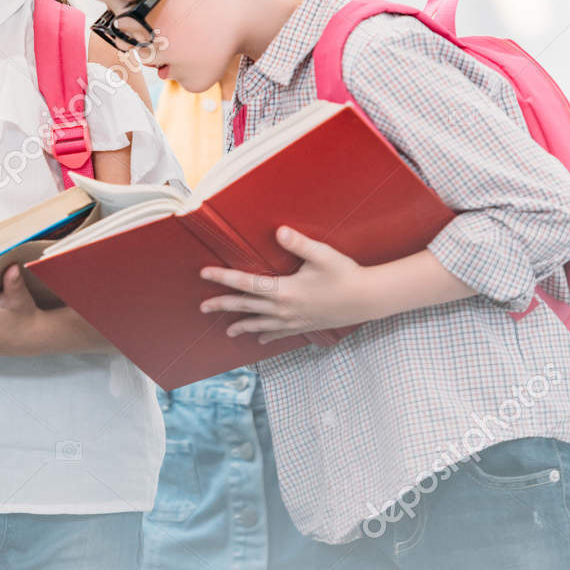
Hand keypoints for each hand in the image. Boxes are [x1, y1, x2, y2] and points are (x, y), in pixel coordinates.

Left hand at [199, 226, 380, 343]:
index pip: (246, 283)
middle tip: (202, 307)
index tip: (204, 273)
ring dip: (241, 326)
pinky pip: (279, 333)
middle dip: (223, 305)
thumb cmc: (345, 274)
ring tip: (227, 331)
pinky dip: (266, 335)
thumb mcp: (323, 255)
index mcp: (284, 290)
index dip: (223, 277)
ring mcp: (293, 321)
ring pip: (260, 324)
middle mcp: (284, 309)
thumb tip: (279, 230)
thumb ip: (299, 243)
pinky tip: (259, 338)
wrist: (367, 299)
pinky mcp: (303, 326)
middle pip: (246, 307)